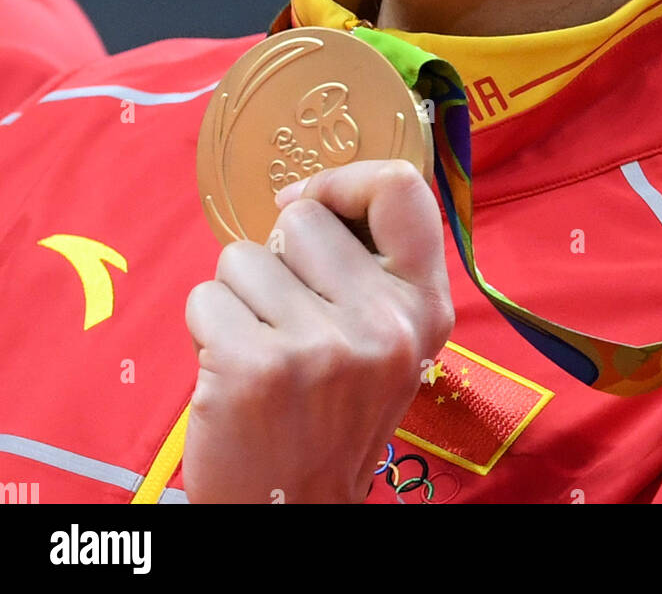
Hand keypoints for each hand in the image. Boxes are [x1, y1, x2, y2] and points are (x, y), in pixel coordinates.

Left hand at [183, 160, 453, 503]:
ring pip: (243, 256)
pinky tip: (232, 371)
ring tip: (261, 348)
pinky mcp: (254, 369)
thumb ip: (370, 268)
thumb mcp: (386, 341)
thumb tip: (310, 192)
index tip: (311, 204)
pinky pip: (205, 297)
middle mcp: (382, 325)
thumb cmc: (330, 415)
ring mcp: (319, 348)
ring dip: (238, 296)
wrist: (293, 514)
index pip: (401, 187)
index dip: (344, 181)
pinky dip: (206, 327)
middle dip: (278, 257)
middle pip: (301, 217)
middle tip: (287, 317)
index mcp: (423, 308)